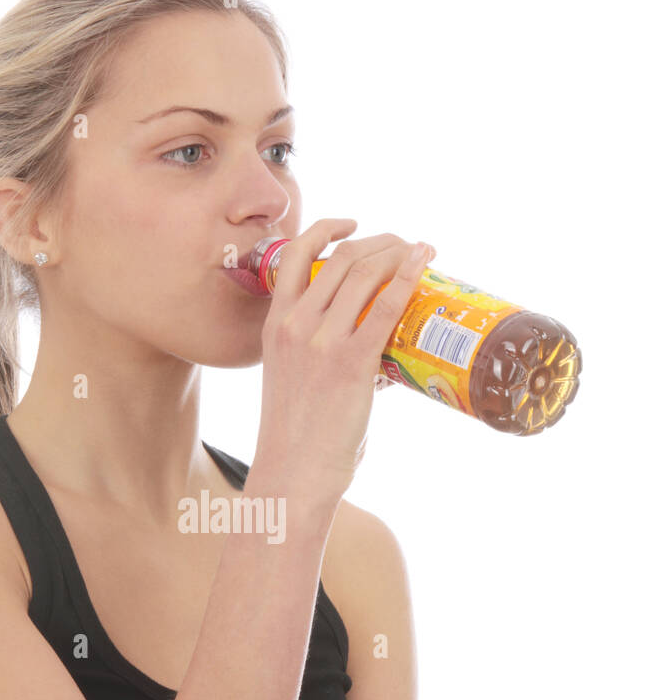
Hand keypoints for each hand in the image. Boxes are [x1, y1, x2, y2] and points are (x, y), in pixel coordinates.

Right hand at [253, 218, 434, 505]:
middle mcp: (295, 325)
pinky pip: (385, 307)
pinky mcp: (351, 363)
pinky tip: (424, 262)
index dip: (327, 229)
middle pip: (341, 257)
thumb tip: (381, 358)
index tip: (353, 225)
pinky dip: (408, 276)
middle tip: (403, 245)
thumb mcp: (294, 380)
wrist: (293, 474)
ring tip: (420, 253)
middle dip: (378, 241)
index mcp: (274, 325)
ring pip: (364, 273)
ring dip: (397, 253)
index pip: (294, 255)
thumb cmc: (297, 439)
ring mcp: (322, 342)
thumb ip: (322, 358)